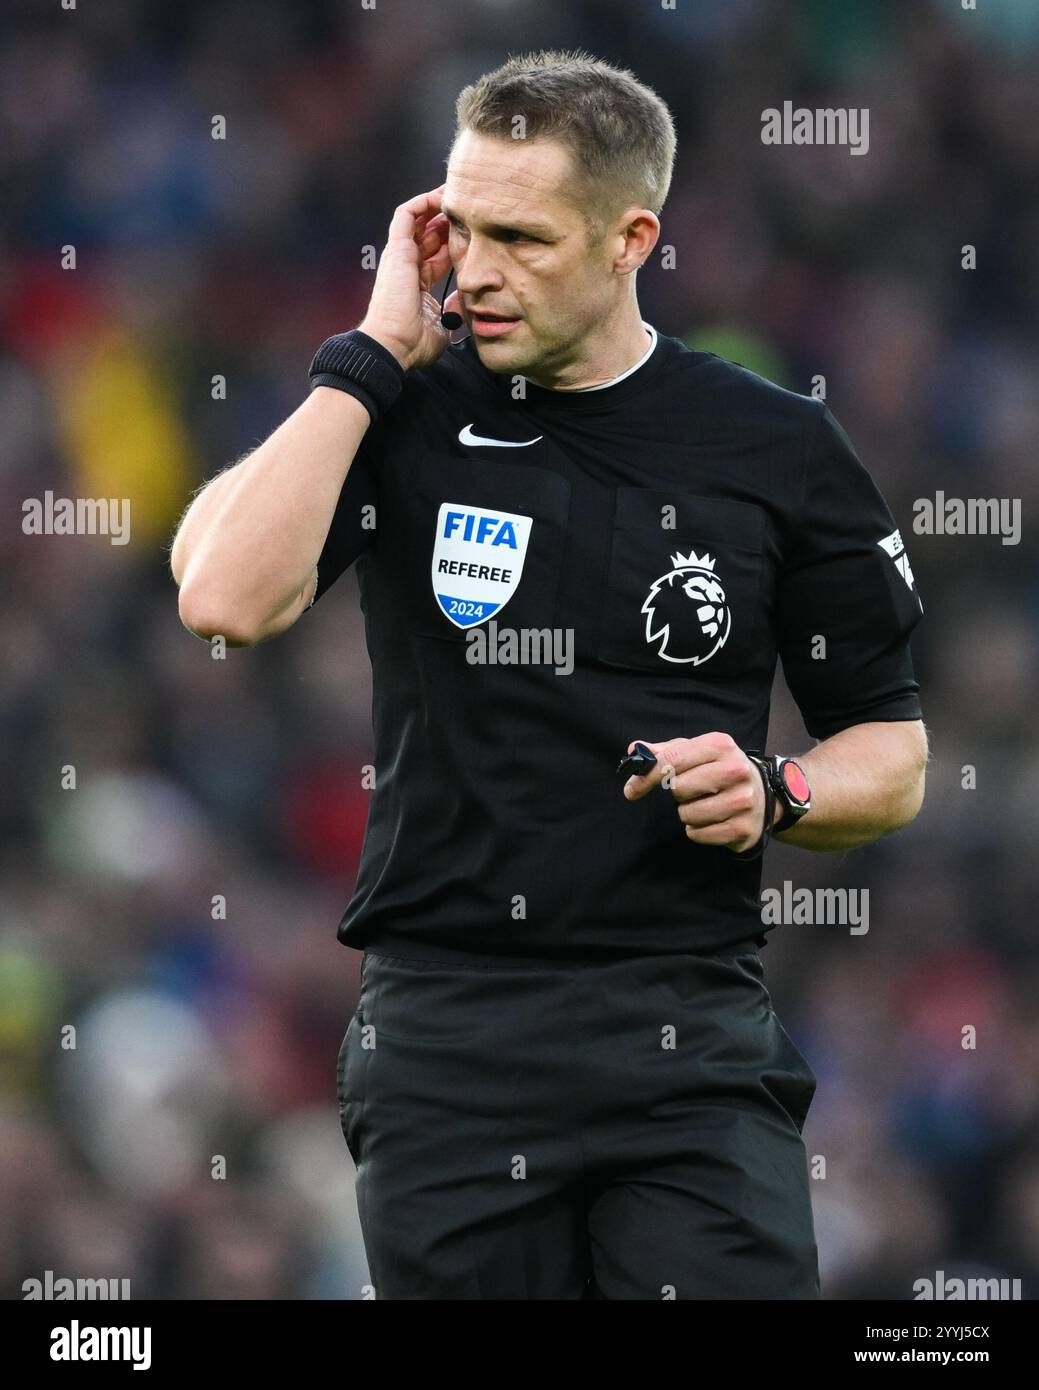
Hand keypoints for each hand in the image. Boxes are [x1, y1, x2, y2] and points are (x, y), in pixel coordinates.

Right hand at [358, 185, 460, 373]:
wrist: (394, 344)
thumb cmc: (413, 342)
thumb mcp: (443, 325)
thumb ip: (453, 310)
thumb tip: (465, 302)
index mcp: (418, 283)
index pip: (439, 254)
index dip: (456, 241)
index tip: (476, 231)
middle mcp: (407, 266)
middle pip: (430, 233)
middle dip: (449, 218)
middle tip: (471, 206)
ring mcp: (400, 256)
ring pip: (418, 218)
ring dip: (437, 203)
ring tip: (457, 191)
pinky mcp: (396, 249)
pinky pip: (406, 214)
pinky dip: (422, 202)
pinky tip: (442, 195)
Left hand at [621, 732, 770, 852]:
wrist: (763, 793)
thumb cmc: (719, 769)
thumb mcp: (696, 752)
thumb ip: (664, 751)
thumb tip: (635, 750)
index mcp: (721, 745)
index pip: (672, 759)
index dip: (647, 776)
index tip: (632, 788)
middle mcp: (736, 770)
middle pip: (679, 788)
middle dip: (678, 793)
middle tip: (692, 790)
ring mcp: (743, 800)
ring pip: (687, 814)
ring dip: (688, 813)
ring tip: (705, 804)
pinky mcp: (743, 828)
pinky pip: (699, 834)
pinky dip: (698, 830)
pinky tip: (712, 820)